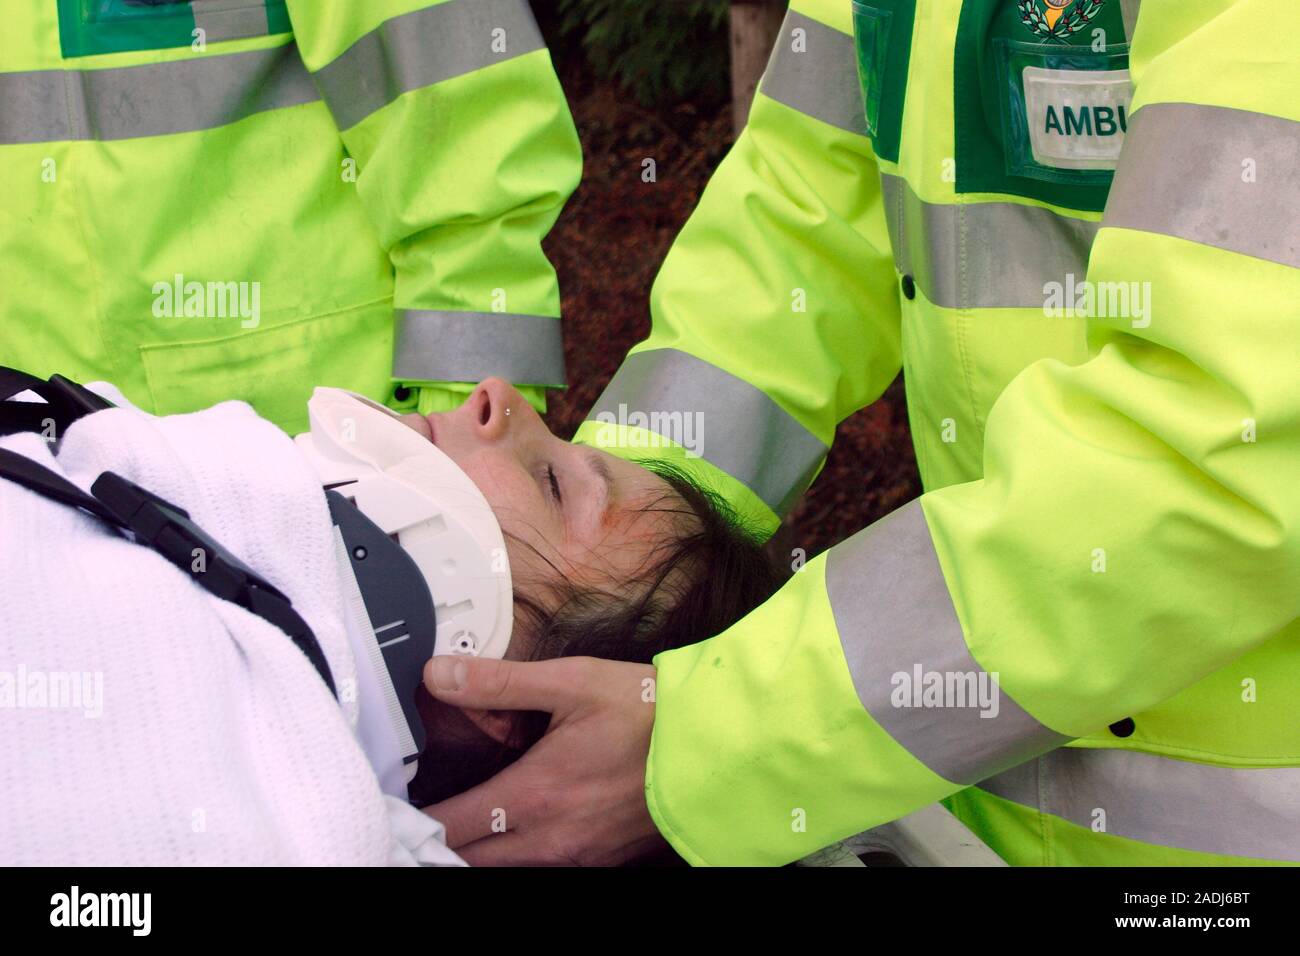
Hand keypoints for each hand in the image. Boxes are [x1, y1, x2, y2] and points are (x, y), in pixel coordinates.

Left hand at [421, 655, 665, 865]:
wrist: (720, 752)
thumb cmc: (651, 715)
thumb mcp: (574, 683)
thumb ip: (500, 683)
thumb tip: (440, 673)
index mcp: (535, 795)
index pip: (450, 827)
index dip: (417, 821)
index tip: (399, 807)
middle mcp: (551, 838)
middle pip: (469, 860)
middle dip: (442, 842)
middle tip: (424, 818)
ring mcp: (580, 857)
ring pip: (507, 868)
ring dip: (480, 851)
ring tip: (464, 824)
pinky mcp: (605, 862)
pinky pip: (546, 868)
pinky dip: (521, 854)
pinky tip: (521, 828)